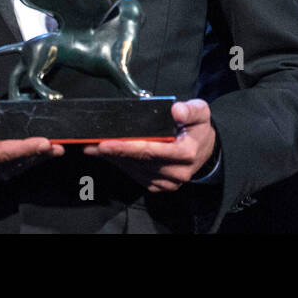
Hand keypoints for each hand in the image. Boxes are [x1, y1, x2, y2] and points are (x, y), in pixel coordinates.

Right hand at [0, 98, 62, 188]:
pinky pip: (7, 173)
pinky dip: (23, 164)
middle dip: (34, 155)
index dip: (22, 147)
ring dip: (33, 161)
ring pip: (10, 171)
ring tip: (53, 150)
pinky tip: (38, 156)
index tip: (42, 142)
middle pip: (8, 164)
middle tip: (56, 146)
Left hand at [82, 99, 215, 191]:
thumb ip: (188, 110)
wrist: (206, 149)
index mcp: (186, 153)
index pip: (151, 151)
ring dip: (113, 159)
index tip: (106, 143)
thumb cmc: (198, 128)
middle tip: (91, 144)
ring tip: (93, 148)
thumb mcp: (200, 112)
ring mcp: (168, 182)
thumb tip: (175, 111)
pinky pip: (136, 175)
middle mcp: (177, 172)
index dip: (126, 147)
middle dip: (113, 152)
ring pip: (135, 170)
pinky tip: (109, 156)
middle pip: (139, 161)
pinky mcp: (160, 186)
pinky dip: (121, 165)